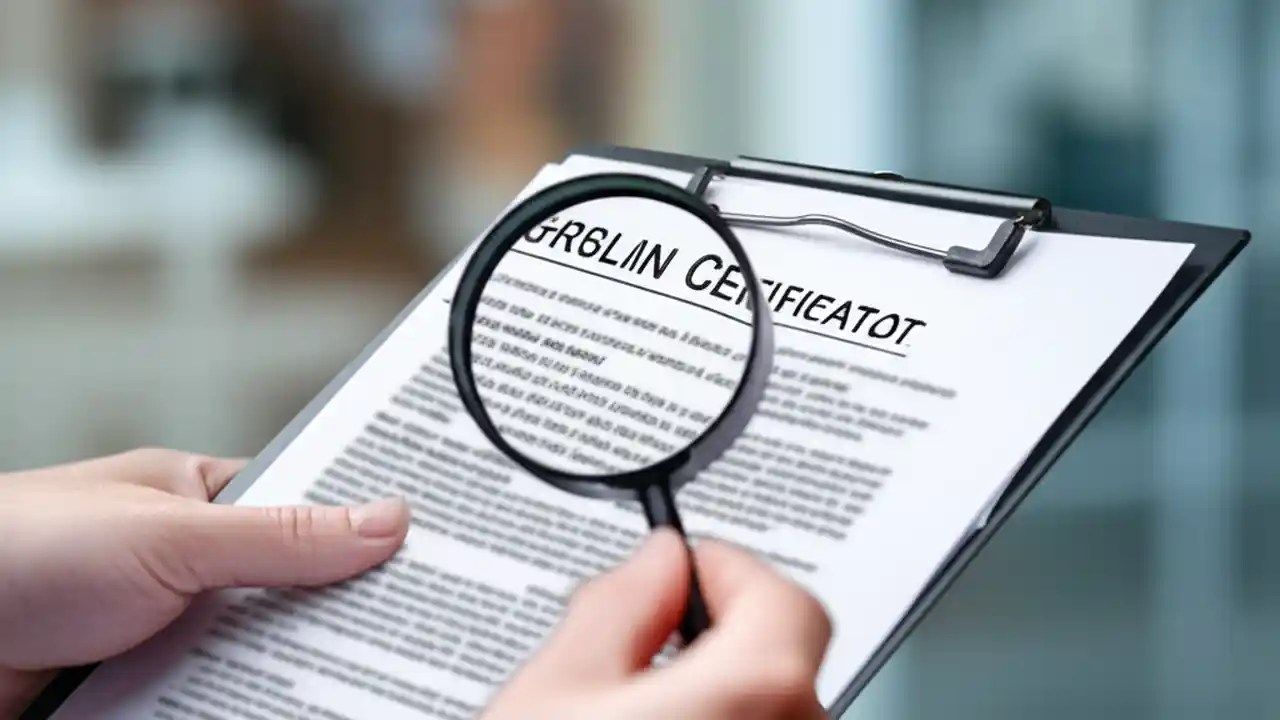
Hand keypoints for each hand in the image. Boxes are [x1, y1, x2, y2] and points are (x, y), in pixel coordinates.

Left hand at [0, 449, 409, 715]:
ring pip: (259, 660)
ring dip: (285, 674)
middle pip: (294, 596)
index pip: (311, 511)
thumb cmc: (16, 545)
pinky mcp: (147, 692)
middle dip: (334, 620)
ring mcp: (170, 632)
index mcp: (203, 500)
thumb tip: (385, 520)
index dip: (370, 533)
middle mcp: (192, 566)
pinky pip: (218, 704)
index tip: (435, 559)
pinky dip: (242, 709)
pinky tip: (274, 710)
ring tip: (348, 689)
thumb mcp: (168, 535)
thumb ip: (280, 536)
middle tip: (403, 640)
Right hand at [481, 529, 831, 719]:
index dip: (724, 569)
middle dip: (711, 633)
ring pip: (768, 705)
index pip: (784, 594)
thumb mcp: (559, 685)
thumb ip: (619, 603)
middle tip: (638, 642)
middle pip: (780, 652)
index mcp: (759, 688)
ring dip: (712, 689)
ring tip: (625, 705)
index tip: (675, 569)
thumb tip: (655, 561)